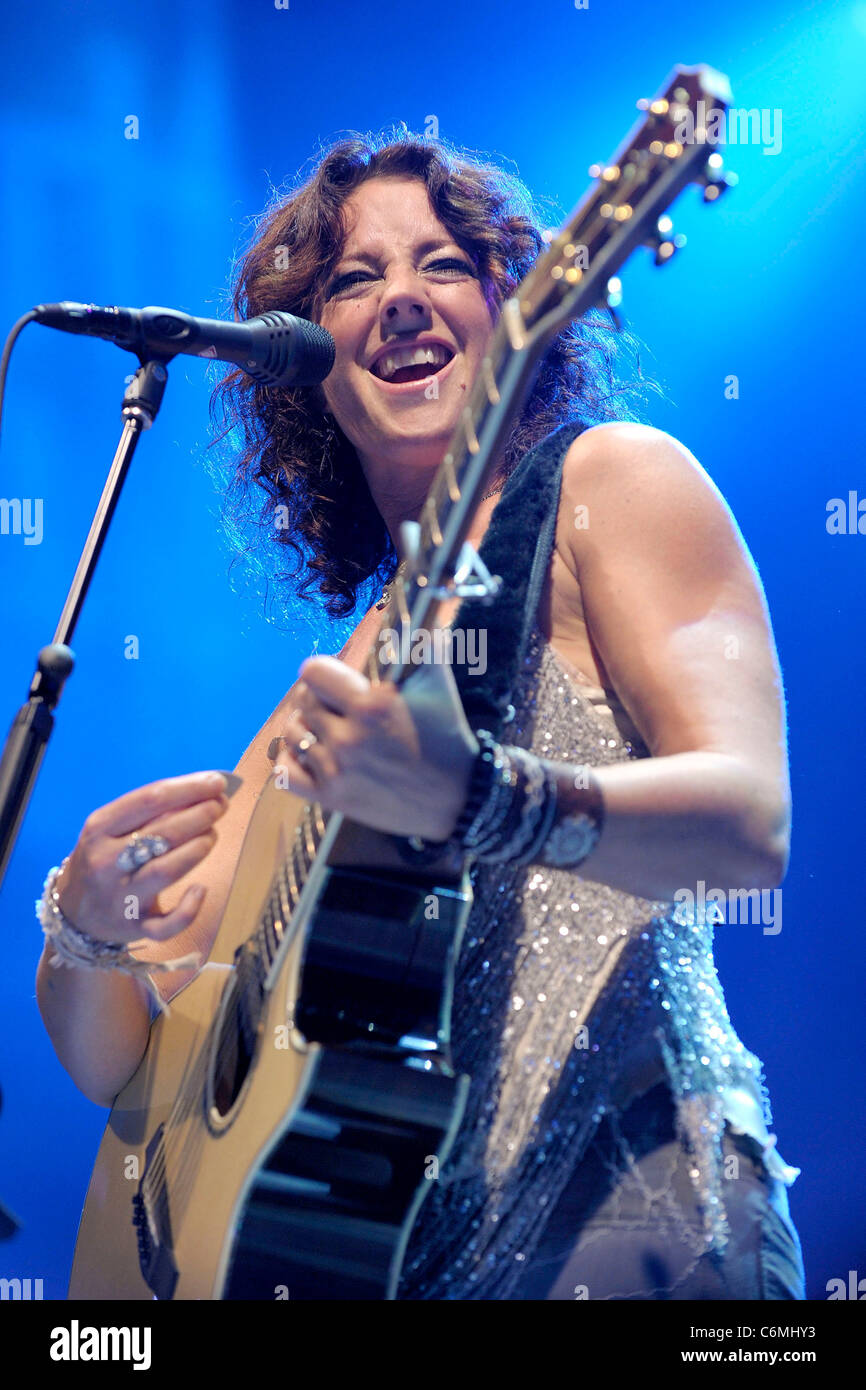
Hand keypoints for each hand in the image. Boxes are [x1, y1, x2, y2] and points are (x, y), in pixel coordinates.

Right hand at [54, 771, 232, 945]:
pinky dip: (189, 909)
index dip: (189, 788)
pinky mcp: (134, 927)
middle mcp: (105, 862)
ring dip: (198, 848)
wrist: (73, 912)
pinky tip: (200, 890)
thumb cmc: (105, 858)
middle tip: (220, 806)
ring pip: (167, 871)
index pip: (149, 800)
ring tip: (211, 835)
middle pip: (163, 834)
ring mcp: (119, 898)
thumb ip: (150, 811)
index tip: (217, 782)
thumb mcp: (111, 828)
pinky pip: (167, 925)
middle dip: (201, 815)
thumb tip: (205, 790)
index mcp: (99, 828)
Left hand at [275, 655, 478, 840]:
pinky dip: (293, 762)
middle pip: (302, 701)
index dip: (323, 671)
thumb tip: (422, 603)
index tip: (334, 679)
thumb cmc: (446, 737)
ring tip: (326, 730)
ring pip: (292, 734)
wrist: (457, 798)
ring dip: (305, 728)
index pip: (313, 672)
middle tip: (335, 705)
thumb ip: (423, 642)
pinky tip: (311, 755)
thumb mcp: (437, 685)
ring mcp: (337, 770)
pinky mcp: (331, 798)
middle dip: (317, 698)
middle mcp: (349, 738)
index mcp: (371, 706)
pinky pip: (285, 773)